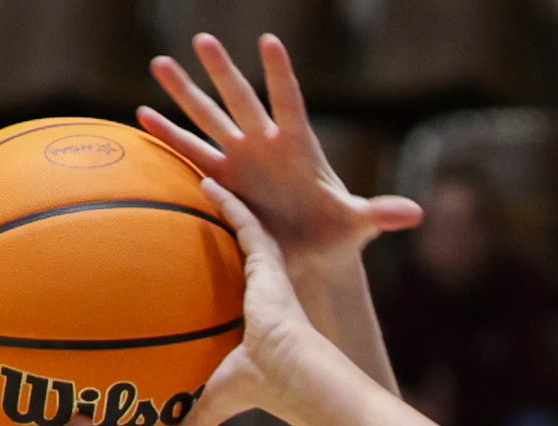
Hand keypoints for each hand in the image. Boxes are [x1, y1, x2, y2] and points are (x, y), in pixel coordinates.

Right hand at [139, 33, 419, 270]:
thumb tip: (414, 214)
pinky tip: (142, 114)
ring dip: (184, 93)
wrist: (312, 254)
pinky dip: (168, 136)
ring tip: (160, 64)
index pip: (289, 101)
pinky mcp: (222, 179)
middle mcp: (265, 143)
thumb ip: (381, 213)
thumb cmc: (338, 233)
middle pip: (241, 100)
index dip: (280, 74)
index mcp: (299, 146)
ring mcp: (241, 158)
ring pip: (208, 119)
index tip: (269, 42)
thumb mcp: (359, 223)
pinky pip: (190, 153)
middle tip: (203, 40)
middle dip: (223, 72)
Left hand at [168, 183, 336, 425]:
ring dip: (224, 203)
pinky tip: (204, 181)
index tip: (200, 258)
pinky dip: (225, 202)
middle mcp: (266, 291)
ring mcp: (269, 274)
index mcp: (259, 318)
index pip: (237, 288)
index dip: (220, 270)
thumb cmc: (268, 390)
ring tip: (201, 176)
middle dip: (224, 226)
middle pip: (243, 251)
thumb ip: (198, 419)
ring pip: (245, 227)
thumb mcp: (221, 399)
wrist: (298, 377)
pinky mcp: (269, 264)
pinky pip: (245, 222)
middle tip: (200, 206)